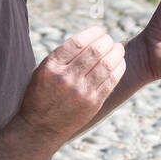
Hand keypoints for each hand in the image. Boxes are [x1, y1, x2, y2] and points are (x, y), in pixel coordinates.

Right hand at [18, 24, 126, 146]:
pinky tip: (120, 63)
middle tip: (110, 40)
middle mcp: (66, 78)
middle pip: (94, 52)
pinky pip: (110, 81)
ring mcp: (80, 92)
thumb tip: (89, 39)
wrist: (40, 129)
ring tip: (118, 49)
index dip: (93, 33)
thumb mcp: (42, 72)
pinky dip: (119, 69)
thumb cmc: (41, 96)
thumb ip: (61, 57)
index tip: (100, 31)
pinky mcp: (92, 104)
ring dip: (116, 53)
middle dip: (107, 42)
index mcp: (51, 67)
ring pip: (106, 65)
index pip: (78, 42)